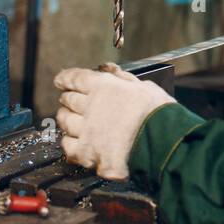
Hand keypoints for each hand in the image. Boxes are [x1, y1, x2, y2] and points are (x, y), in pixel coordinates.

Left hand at [54, 63, 173, 179]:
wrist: (161, 144)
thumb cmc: (158, 114)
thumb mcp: (144, 87)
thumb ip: (123, 79)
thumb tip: (110, 70)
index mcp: (103, 87)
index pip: (74, 78)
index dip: (65, 78)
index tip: (61, 80)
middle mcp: (90, 106)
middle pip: (67, 99)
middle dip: (68, 99)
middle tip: (70, 101)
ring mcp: (86, 130)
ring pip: (65, 121)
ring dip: (67, 120)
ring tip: (73, 121)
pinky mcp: (86, 152)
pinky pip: (68, 146)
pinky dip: (69, 142)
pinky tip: (76, 142)